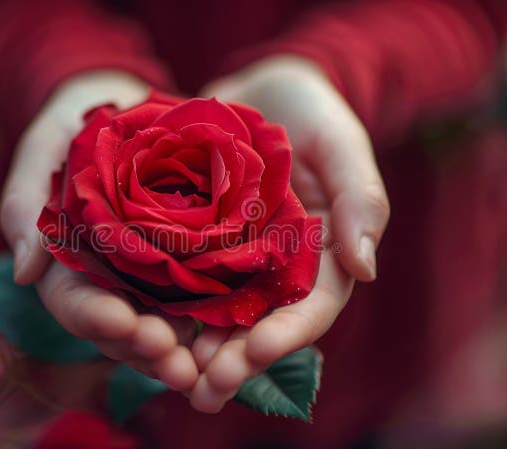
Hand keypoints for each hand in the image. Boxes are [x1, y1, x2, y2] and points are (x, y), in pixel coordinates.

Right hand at [0, 71, 197, 390]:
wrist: (126, 107)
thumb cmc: (76, 124)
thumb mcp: (42, 148)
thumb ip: (24, 202)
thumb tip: (24, 274)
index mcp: (64, 261)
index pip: (72, 301)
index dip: (95, 317)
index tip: (124, 324)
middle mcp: (106, 280)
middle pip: (119, 328)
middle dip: (144, 348)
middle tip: (176, 364)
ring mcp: (146, 278)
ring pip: (157, 327)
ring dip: (177, 352)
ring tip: (202, 368)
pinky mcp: (185, 267)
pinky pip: (195, 304)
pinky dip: (208, 326)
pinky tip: (230, 340)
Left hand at [187, 55, 389, 411]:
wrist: (256, 90)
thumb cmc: (310, 113)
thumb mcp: (342, 144)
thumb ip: (361, 200)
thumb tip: (366, 270)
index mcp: (322, 256)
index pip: (312, 308)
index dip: (288, 335)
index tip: (256, 352)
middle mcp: (277, 270)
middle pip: (259, 327)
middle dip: (234, 362)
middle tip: (204, 390)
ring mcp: (234, 262)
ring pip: (216, 318)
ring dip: (194, 351)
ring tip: (167, 374)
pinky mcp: (194, 247)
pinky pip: (179, 284)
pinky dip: (164, 310)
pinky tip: (140, 328)